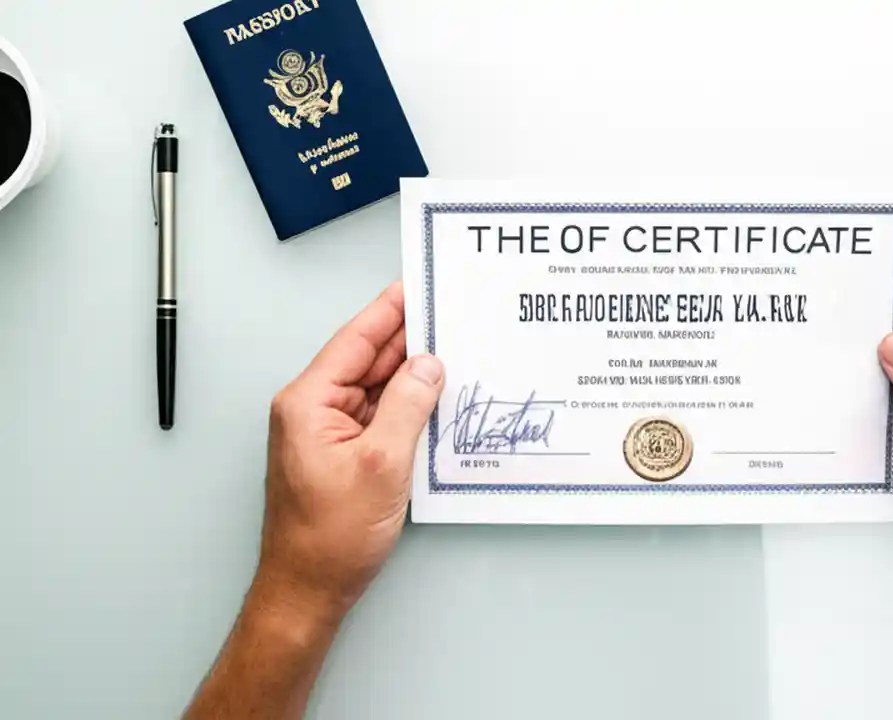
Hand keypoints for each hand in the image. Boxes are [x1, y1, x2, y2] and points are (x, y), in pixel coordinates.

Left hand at [257, 282, 443, 617]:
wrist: (308, 590)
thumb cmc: (328, 538)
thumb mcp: (382, 464)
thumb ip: (408, 407)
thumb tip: (429, 367)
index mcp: (307, 402)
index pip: (355, 340)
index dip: (388, 311)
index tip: (415, 286)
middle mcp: (312, 410)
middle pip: (367, 360)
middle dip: (408, 339)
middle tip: (450, 316)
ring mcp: (327, 432)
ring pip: (376, 388)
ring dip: (412, 375)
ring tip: (453, 352)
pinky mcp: (343, 453)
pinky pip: (379, 415)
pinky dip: (407, 406)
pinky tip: (435, 399)